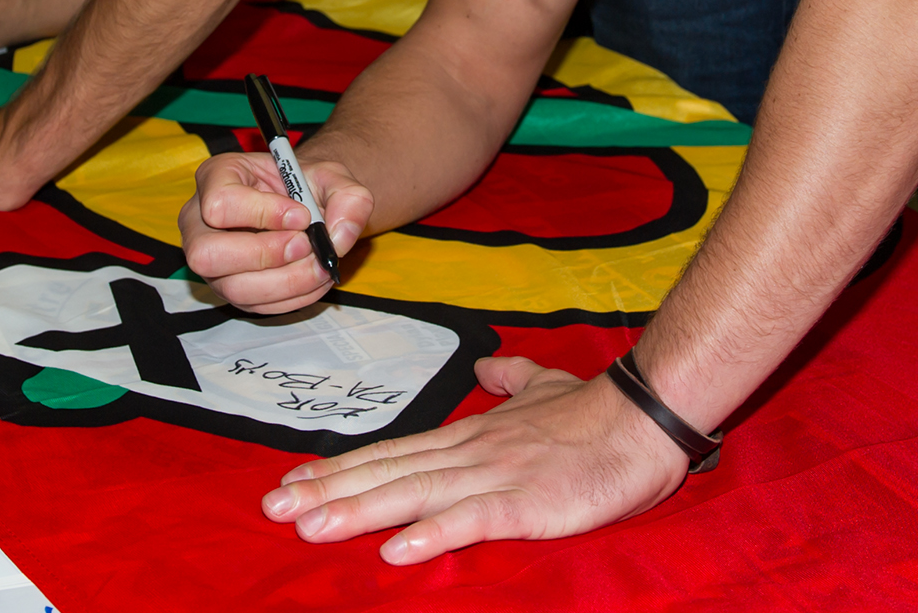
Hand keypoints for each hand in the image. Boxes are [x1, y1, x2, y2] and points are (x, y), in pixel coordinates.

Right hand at [179, 152, 370, 312]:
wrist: (305, 204)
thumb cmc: (305, 184)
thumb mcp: (333, 176)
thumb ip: (349, 198)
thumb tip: (338, 239)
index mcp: (216, 177)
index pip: (220, 204)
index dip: (264, 213)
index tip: (302, 215)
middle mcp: (199, 221)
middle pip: (207, 254)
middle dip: (265, 255)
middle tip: (305, 244)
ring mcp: (210, 260)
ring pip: (233, 287)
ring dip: (286, 281)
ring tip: (318, 263)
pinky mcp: (229, 287)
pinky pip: (255, 305)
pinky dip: (292, 296)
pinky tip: (313, 277)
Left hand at [261, 356, 688, 561]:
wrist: (643, 417)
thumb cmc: (592, 409)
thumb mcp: (542, 388)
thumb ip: (509, 379)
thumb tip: (485, 368)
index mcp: (470, 434)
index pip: (392, 452)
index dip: (342, 468)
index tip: (293, 479)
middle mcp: (470, 453)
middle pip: (388, 473)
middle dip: (329, 491)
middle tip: (273, 507)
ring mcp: (495, 476)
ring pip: (414, 494)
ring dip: (360, 511)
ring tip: (310, 527)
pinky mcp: (525, 503)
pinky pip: (471, 520)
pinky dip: (432, 534)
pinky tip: (396, 550)